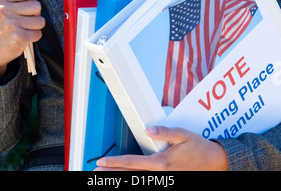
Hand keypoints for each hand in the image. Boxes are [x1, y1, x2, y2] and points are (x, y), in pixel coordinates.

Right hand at [0, 0, 44, 77]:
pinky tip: (24, 37)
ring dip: (36, 26)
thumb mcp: (1, 6)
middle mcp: (3, 10)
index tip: (27, 4)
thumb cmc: (2, 25)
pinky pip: (38, 33)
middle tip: (25, 19)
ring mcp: (11, 23)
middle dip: (35, 14)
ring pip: (40, 20)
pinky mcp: (18, 37)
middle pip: (37, 6)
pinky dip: (34, 36)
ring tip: (25, 28)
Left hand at [95, 126, 227, 170]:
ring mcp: (166, 181)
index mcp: (162, 162)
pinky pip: (149, 184)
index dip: (115, 163)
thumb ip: (164, 132)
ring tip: (107, 176)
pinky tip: (129, 177)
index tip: (102, 162)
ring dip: (121, 179)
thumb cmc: (199, 148)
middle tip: (97, 171)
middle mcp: (162, 175)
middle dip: (112, 174)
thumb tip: (148, 129)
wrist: (216, 163)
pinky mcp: (169, 182)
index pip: (132, 163)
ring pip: (139, 182)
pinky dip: (136, 181)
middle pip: (131, 175)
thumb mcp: (183, 134)